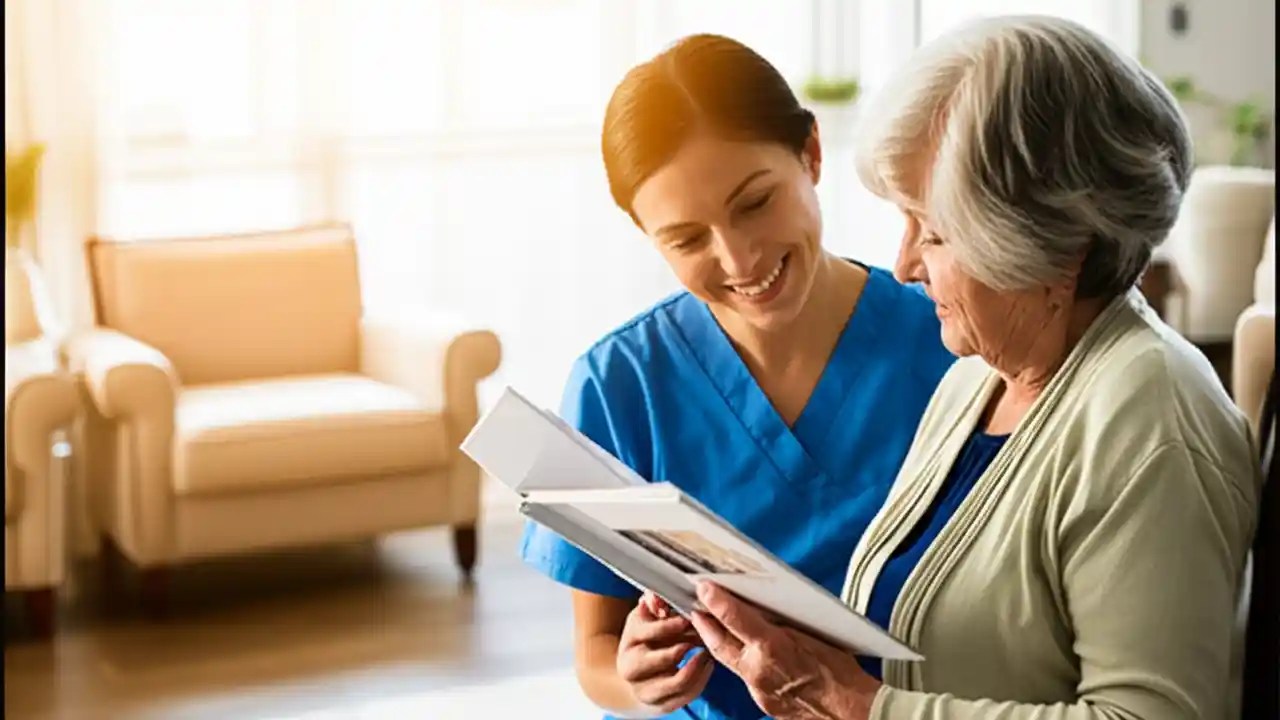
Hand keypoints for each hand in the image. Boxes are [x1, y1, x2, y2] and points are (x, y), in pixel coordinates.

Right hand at [616, 592, 714, 713]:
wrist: (637, 672)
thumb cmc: (648, 638)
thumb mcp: (647, 617)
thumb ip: (653, 604)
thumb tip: (654, 596)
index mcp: (628, 642)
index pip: (646, 633)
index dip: (668, 625)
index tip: (687, 619)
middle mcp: (631, 668)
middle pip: (662, 659)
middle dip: (685, 646)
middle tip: (702, 635)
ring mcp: (644, 690)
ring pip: (677, 682)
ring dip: (697, 666)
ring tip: (708, 652)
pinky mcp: (660, 705)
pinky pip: (685, 697)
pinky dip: (701, 681)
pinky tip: (707, 666)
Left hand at [689, 582, 881, 719]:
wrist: (847, 709)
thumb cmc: (838, 671)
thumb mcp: (811, 634)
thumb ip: (780, 622)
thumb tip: (760, 607)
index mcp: (773, 647)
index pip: (735, 618)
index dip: (717, 600)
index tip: (705, 587)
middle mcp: (758, 669)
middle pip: (719, 642)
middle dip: (705, 623)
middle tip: (697, 606)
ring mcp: (757, 688)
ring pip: (729, 661)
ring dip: (718, 642)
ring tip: (712, 626)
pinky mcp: (761, 701)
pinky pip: (744, 677)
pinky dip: (740, 662)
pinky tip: (744, 654)